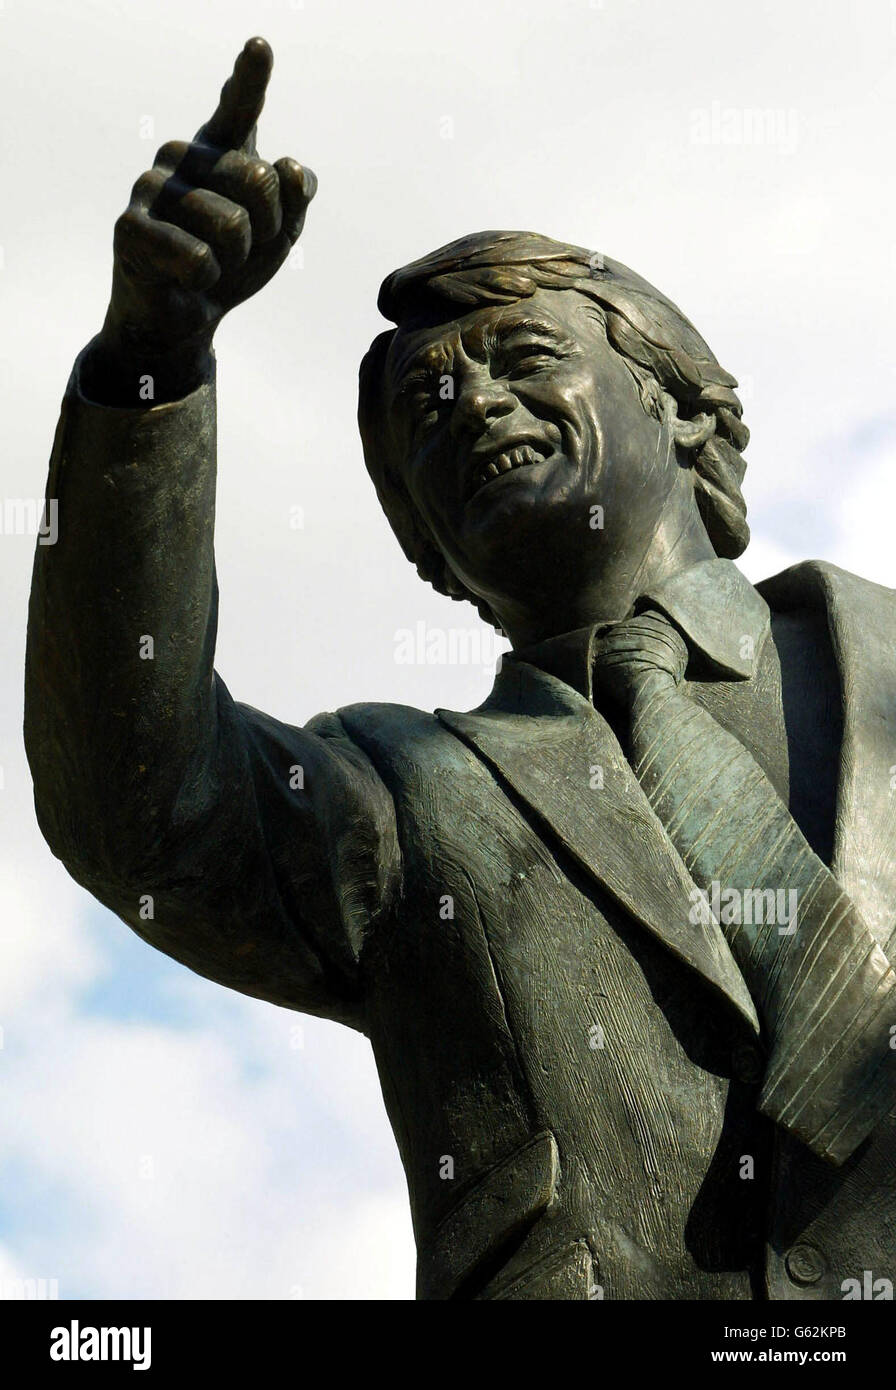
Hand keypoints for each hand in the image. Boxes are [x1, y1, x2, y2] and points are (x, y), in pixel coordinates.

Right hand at [92, 37, 315, 398]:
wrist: (183, 319)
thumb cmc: (230, 267)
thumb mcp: (278, 236)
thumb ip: (295, 198)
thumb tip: (292, 168)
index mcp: (219, 152)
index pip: (238, 110)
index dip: (249, 79)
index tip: (259, 47)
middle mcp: (183, 156)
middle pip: (259, 179)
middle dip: (268, 230)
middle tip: (242, 250)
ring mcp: (153, 186)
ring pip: (232, 225)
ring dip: (236, 261)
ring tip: (214, 264)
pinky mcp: (131, 226)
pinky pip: (200, 257)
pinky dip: (206, 280)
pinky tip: (186, 278)